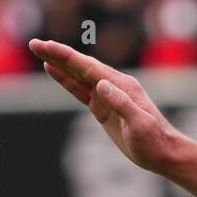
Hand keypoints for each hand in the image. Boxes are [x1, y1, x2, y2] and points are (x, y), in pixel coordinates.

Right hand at [28, 40, 185, 174]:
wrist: (163, 153)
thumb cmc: (154, 140)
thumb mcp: (140, 124)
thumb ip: (122, 104)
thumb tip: (101, 84)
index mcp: (121, 86)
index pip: (88, 68)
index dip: (66, 57)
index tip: (47, 46)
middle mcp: (114, 86)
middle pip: (80, 66)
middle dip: (57, 54)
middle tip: (33, 43)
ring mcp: (108, 96)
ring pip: (78, 75)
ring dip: (58, 64)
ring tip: (39, 51)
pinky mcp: (103, 108)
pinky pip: (81, 90)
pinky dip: (66, 80)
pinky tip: (54, 71)